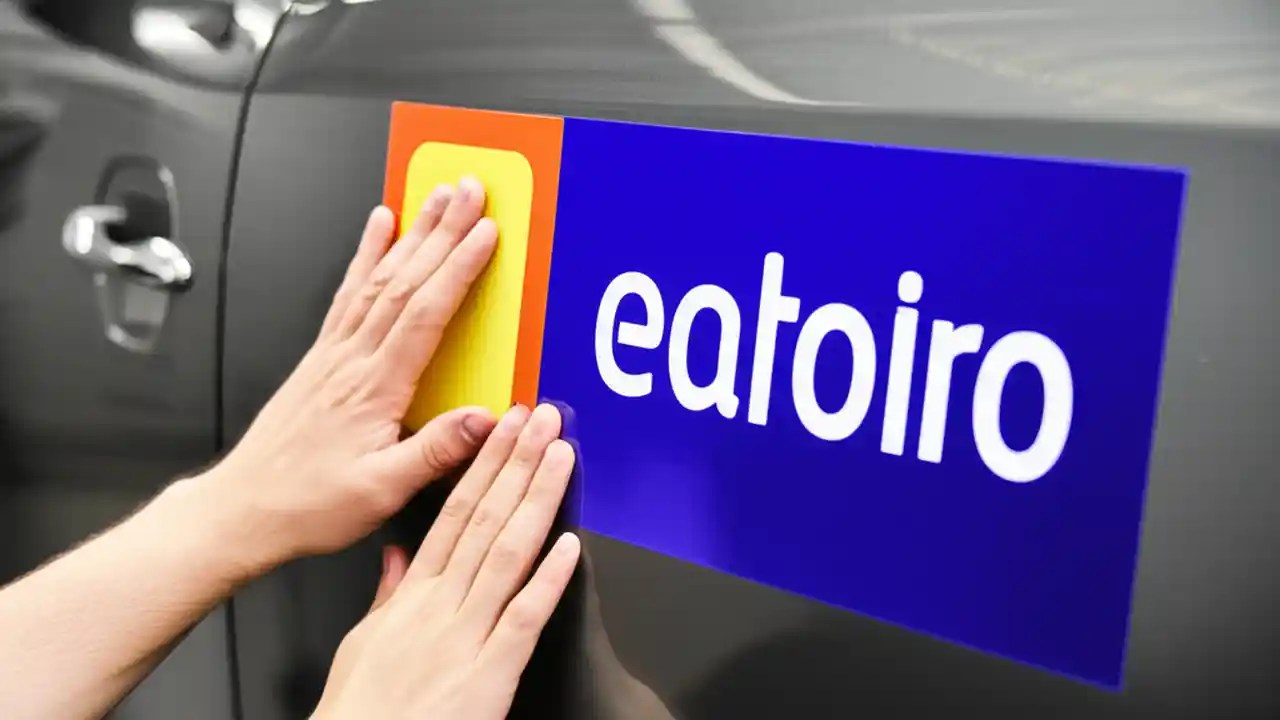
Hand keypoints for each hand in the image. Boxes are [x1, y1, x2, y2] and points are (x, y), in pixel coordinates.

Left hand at [203, 176, 500, 571]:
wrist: (243, 509)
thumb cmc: (310, 504)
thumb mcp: (381, 491)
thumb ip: (435, 451)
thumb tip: (487, 418)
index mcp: (374, 388)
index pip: (423, 314)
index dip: (458, 269)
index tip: (486, 234)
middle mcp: (352, 359)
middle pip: (404, 279)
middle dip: (442, 231)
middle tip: (470, 191)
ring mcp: (333, 353)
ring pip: (378, 277)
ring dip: (412, 233)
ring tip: (436, 196)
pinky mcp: (321, 357)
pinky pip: (349, 292)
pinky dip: (366, 254)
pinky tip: (378, 228)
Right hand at [312, 403, 581, 719]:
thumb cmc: (361, 711)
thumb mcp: (364, 643)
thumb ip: (389, 594)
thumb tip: (400, 555)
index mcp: (413, 595)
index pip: (453, 512)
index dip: (482, 465)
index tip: (502, 428)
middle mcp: (440, 606)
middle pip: (483, 519)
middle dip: (515, 463)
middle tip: (541, 419)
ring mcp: (466, 637)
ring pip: (507, 554)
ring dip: (537, 500)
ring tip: (560, 456)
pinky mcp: (490, 675)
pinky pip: (523, 618)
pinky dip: (549, 580)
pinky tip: (571, 544)